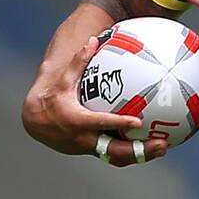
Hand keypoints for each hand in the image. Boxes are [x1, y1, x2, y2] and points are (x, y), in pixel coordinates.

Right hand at [21, 35, 169, 165]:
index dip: (118, 123)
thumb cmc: (52, 97)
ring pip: (116, 157)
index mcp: (76, 121)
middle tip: (160, 144)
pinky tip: (152, 145)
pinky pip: (115, 155)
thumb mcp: (63, 80)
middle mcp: (84, 139)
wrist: (36, 122)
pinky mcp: (93, 151)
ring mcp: (89, 149)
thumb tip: (92, 40)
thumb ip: (78, 62)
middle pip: (114, 151)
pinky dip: (132, 152)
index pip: (100, 123)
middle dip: (138, 151)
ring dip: (140, 155)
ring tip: (162, 147)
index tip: (138, 122)